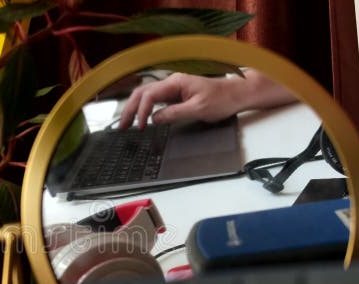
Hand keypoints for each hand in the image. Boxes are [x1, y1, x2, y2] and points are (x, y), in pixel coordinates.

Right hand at [118, 73, 240, 128]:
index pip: (150, 95)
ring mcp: (173, 88)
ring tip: (126, 123)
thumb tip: (155, 119)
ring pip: (146, 95)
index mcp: (176, 82)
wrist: (237, 94)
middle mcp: (172, 82)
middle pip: (142, 93)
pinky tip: (139, 118)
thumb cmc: (222, 99)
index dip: (141, 111)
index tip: (140, 126)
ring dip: (134, 109)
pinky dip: (143, 108)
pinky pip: (154, 99)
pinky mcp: (176, 94)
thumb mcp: (198, 109)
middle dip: (130, 109)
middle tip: (121, 126)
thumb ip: (174, 113)